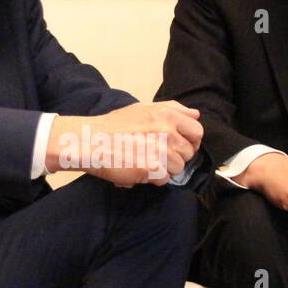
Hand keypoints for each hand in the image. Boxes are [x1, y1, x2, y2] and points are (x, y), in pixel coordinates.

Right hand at [46, 100, 202, 186]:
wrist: (91, 141)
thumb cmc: (114, 126)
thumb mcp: (144, 108)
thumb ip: (173, 109)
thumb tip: (196, 115)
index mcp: (167, 115)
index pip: (197, 131)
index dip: (190, 141)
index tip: (180, 146)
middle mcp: (167, 131)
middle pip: (189, 152)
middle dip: (177, 157)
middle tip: (158, 155)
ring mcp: (160, 150)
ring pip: (178, 168)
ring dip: (165, 169)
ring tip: (147, 162)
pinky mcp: (151, 168)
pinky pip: (165, 179)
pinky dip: (154, 178)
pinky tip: (140, 169)